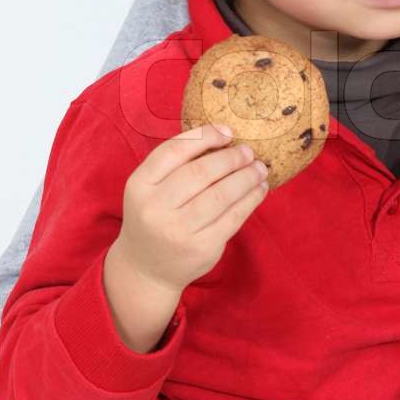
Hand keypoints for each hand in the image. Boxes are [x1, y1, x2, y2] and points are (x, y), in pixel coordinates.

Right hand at [115, 122, 268, 297]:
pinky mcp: (202, 248)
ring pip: (221, 195)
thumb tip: (224, 137)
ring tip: (259, 169)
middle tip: (248, 152)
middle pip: (201, 173)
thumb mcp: (150, 189)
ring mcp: (179, 231)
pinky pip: (233, 217)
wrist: (145, 268)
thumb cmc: (155, 217)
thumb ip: (176, 165)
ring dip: (246, 178)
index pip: (173, 151)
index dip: (204, 137)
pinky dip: (251, 200)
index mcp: (139, 185)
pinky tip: (259, 189)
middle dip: (231, 158)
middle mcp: (155, 208)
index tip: (227, 132)